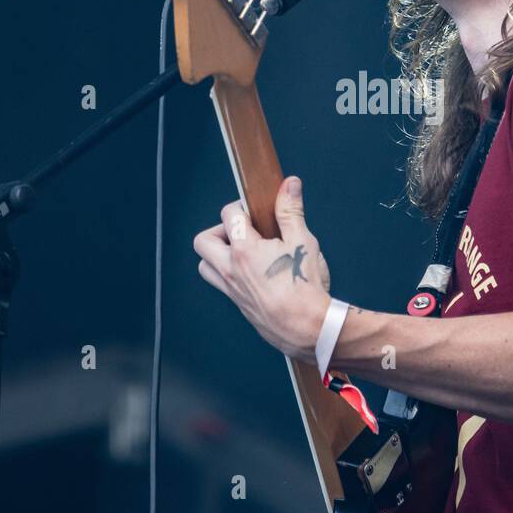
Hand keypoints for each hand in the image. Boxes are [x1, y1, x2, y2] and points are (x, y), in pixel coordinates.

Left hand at [192, 176, 331, 360]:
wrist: (308, 328)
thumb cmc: (305, 287)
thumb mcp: (302, 241)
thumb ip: (291, 211)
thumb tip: (289, 184)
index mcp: (244, 250)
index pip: (229, 214)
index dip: (242, 206)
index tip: (256, 211)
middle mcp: (231, 269)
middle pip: (204, 240)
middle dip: (220, 229)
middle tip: (242, 230)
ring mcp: (232, 289)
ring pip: (205, 265)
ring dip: (217, 253)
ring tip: (243, 250)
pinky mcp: (238, 304)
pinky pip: (220, 283)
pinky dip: (228, 273)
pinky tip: (253, 272)